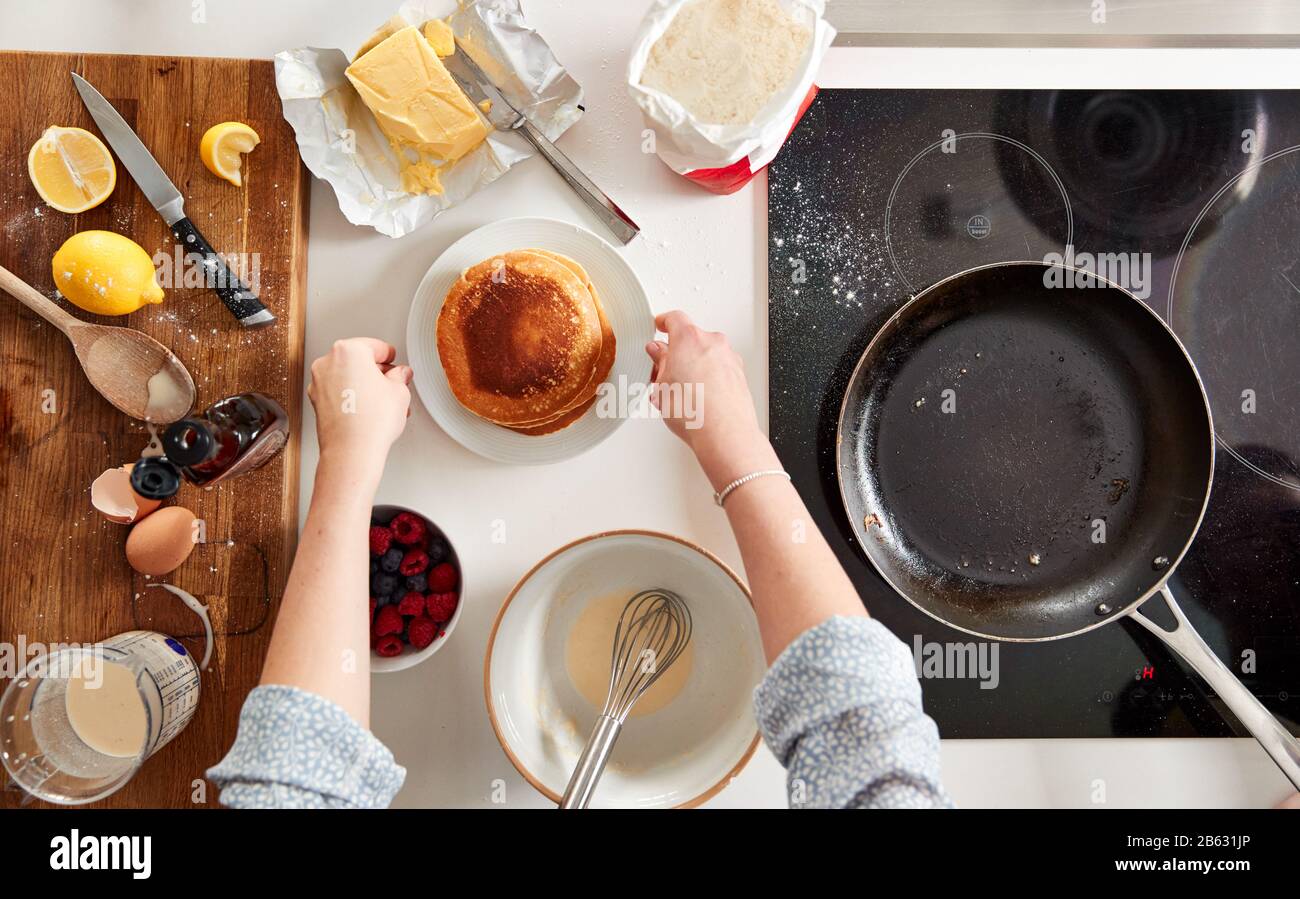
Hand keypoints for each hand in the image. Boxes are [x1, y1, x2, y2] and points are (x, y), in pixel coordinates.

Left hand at [307, 338, 411, 471]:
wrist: (352, 451)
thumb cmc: (371, 422)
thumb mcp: (399, 392)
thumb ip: (400, 376)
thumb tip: (399, 375)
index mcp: (349, 350)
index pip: (376, 346)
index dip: (390, 356)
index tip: (393, 361)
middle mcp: (329, 362)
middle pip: (358, 360)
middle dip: (375, 371)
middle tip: (390, 382)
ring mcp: (319, 381)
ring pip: (346, 375)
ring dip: (363, 384)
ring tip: (381, 401)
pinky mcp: (316, 399)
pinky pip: (337, 390)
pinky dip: (350, 395)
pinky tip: (365, 409)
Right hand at [645, 311, 777, 489]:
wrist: (724, 433)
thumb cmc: (694, 411)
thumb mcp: (662, 385)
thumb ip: (659, 363)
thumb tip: (658, 353)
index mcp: (689, 338)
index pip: (674, 318)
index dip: (663, 322)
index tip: (659, 326)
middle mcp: (713, 342)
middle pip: (691, 337)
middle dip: (677, 351)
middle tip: (663, 370)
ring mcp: (729, 358)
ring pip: (706, 353)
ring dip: (693, 364)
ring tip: (679, 391)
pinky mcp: (739, 374)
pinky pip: (719, 367)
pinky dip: (708, 375)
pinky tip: (697, 398)